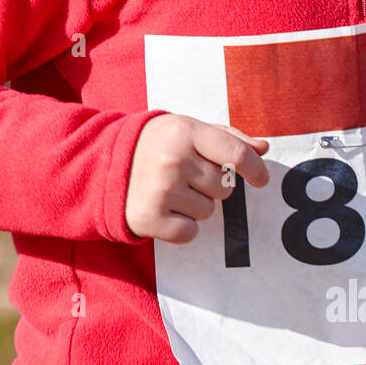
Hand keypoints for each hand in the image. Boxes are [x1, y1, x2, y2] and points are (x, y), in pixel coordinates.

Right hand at [126, 114, 269, 241]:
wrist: (103, 164)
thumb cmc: (157, 146)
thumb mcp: (187, 130)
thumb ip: (227, 138)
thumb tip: (262, 148)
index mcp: (185, 131)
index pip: (236, 153)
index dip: (255, 169)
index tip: (260, 179)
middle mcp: (174, 159)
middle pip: (225, 188)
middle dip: (212, 187)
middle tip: (187, 178)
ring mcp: (161, 190)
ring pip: (208, 212)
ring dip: (195, 207)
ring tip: (172, 192)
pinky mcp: (149, 218)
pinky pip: (190, 233)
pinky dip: (182, 228)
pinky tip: (165, 211)